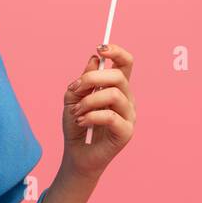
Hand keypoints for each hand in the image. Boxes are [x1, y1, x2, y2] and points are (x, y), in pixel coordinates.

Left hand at [61, 43, 135, 179]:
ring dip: (88, 101)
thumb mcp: (73, 99)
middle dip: (92, 78)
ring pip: (114, 95)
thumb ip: (82, 81)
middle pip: (118, 76)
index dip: (116, 52)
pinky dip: (91, 116)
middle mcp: (127, 99)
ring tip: (76, 112)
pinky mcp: (126, 132)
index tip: (100, 48)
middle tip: (74, 89)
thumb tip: (94, 59)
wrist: (76, 154)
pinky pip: (110, 116)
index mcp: (117, 88)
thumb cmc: (77, 124)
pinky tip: (81, 121)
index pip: (126, 64)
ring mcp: (129, 115)